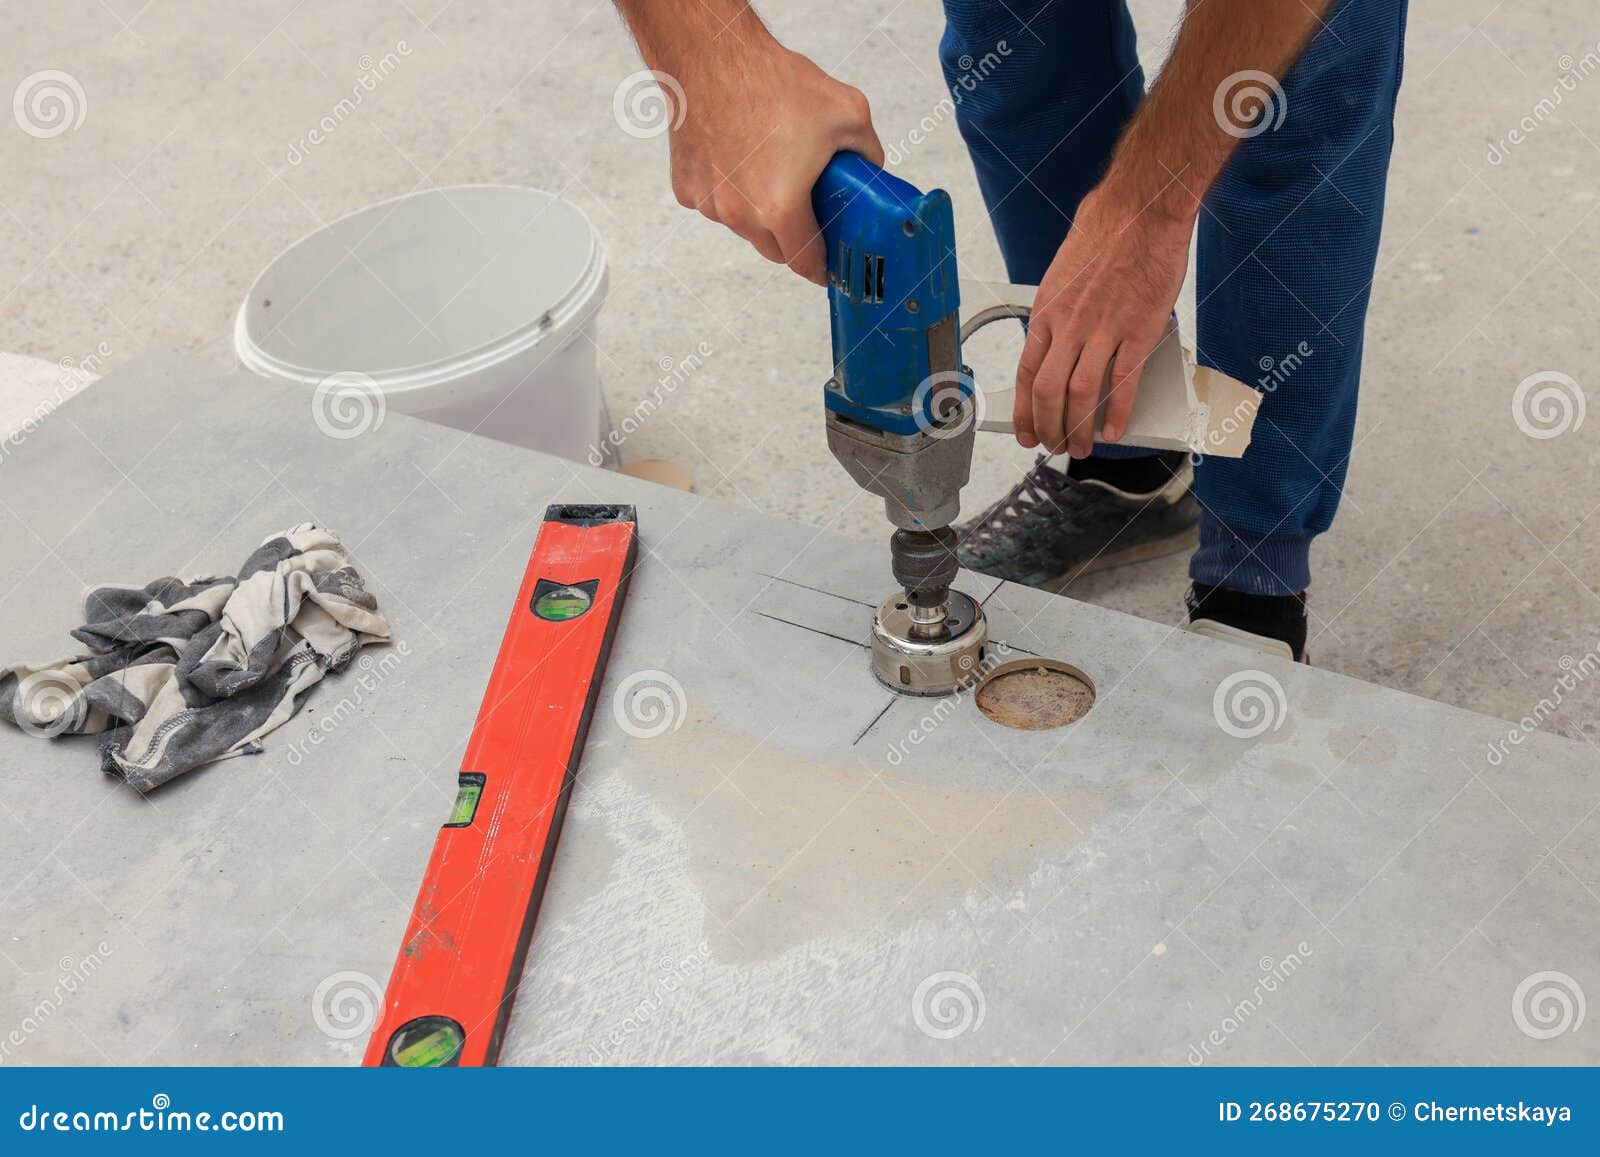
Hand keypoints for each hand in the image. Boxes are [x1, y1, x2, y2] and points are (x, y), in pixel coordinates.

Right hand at [667, 44, 882, 283]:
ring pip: (744, 227)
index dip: (822, 268)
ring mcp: (710, 204)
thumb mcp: (847, 113)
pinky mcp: (687, 189)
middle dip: (795, 239)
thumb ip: (868, 153)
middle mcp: (740, 215)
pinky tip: (741, 159)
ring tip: (773, 171)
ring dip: (761, 214)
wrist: (712, 56)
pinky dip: (731, 193)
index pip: (805, 263)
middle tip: (810, 212)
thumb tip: (871, 172)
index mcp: (780, 207)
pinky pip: (717, 204)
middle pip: (775, 250)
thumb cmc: (771, 82)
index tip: (830, 267)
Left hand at [1013, 186, 1193, 455]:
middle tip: (1054, 445)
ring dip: (1078, 428)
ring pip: (1079, 394)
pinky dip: (1115, 413)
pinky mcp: (1136, 330)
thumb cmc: (1107, 231)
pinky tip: (1113, 429)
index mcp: (1047, 310)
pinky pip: (1122, 382)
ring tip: (1082, 446)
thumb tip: (1059, 331)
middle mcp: (1068, 323)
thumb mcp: (1063, 272)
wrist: (1141, 209)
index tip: (1026, 430)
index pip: (1025, 372)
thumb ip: (1060, 308)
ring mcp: (1102, 329)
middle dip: (1047, 427)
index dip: (1023, 409)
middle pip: (1047, 391)